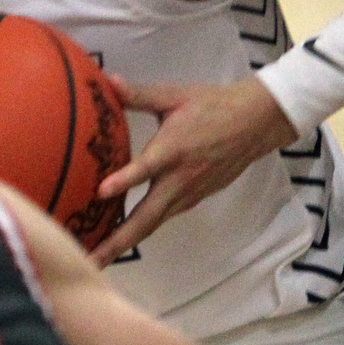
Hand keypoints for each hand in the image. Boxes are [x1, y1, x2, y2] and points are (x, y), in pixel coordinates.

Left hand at [89, 74, 298, 264]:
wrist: (254, 124)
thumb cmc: (211, 106)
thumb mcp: (174, 96)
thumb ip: (139, 94)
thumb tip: (107, 81)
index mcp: (173, 150)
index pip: (146, 169)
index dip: (124, 181)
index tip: (101, 193)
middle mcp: (179, 179)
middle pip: (145, 218)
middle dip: (117, 242)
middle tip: (90, 263)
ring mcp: (188, 194)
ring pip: (152, 225)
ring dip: (125, 243)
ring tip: (97, 260)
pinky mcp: (193, 199)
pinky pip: (162, 219)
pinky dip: (141, 231)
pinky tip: (122, 237)